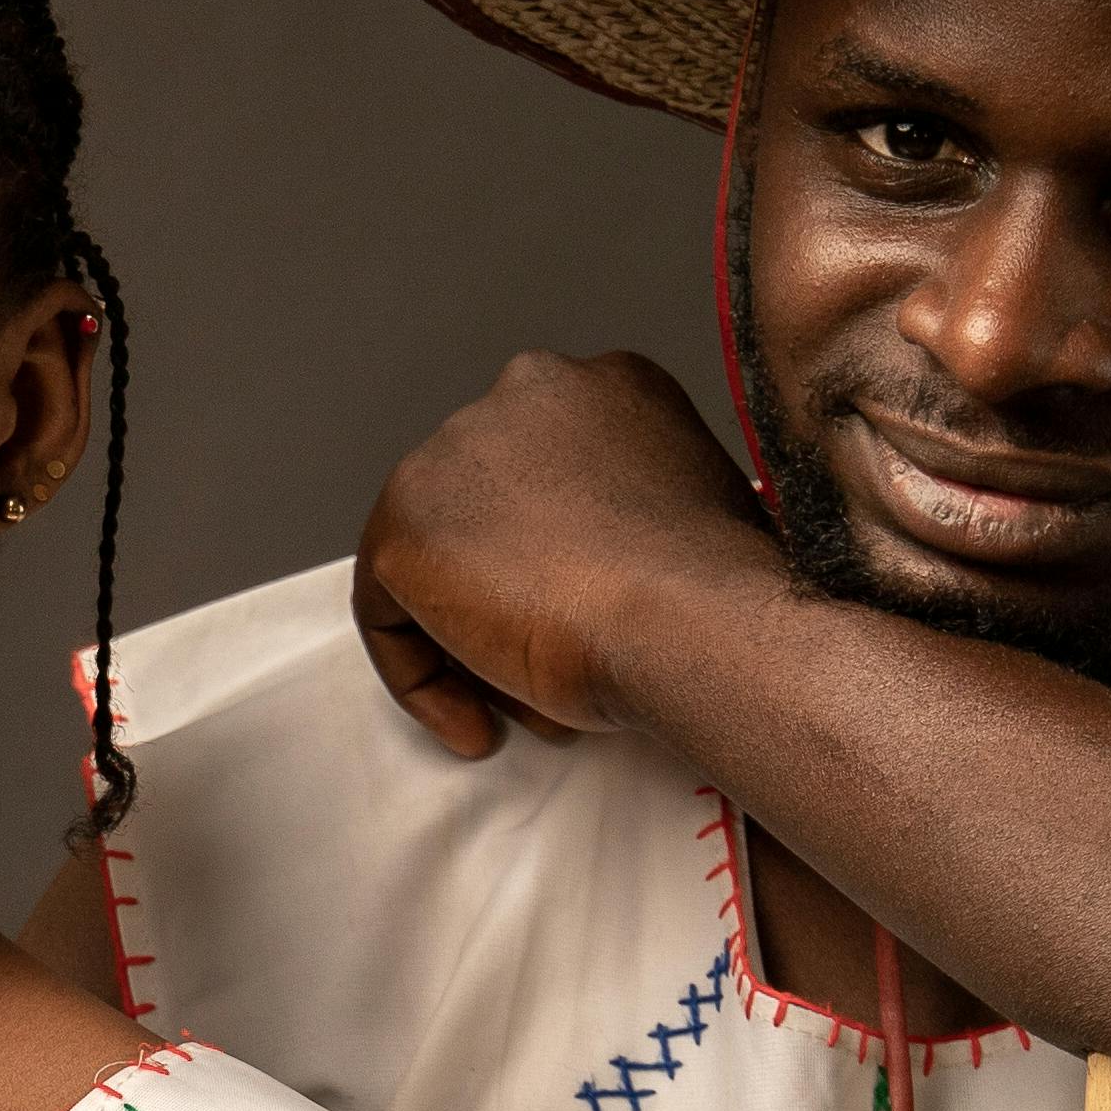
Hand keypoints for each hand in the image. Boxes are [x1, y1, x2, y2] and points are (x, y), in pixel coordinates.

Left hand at [349, 350, 773, 760]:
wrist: (690, 618)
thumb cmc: (720, 589)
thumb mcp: (698, 517)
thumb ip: (638, 515)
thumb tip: (612, 564)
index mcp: (606, 385)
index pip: (548, 476)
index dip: (560, 561)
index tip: (588, 619)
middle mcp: (523, 393)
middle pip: (486, 514)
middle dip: (512, 597)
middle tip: (551, 671)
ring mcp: (454, 452)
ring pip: (437, 564)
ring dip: (473, 644)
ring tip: (528, 709)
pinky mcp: (404, 526)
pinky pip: (390, 617)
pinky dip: (424, 678)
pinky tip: (476, 725)